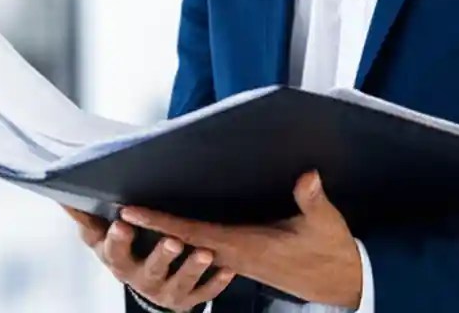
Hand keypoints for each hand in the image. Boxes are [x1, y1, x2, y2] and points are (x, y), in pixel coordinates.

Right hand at [62, 205, 236, 311]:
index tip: (122, 222)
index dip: (117, 240)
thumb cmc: (125, 252)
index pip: (114, 251)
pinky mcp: (186, 300)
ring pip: (180, 283)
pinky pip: (203, 294)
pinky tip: (228, 270)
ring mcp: (165, 292)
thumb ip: (86, 218)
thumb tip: (61, 195)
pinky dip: (216, 283)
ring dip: (192, 269)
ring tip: (205, 254)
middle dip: (161, 256)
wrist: (148, 285)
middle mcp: (141, 280)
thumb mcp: (103, 238)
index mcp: (119, 262)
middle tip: (173, 241)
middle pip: (150, 269)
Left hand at [119, 171, 362, 307]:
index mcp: (244, 246)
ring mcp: (234, 260)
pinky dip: (184, 236)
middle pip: (181, 240)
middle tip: (117, 206)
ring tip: (135, 211)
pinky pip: (204, 248)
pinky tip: (173, 226)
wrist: (340, 283)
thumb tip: (307, 176)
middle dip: (150, 225)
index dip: (161, 222)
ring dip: (163, 231)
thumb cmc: (330, 252)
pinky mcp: (241, 259)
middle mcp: (232, 255)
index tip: (131, 211)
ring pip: (190, 245)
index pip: (193, 232)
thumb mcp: (325, 224)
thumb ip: (313, 200)